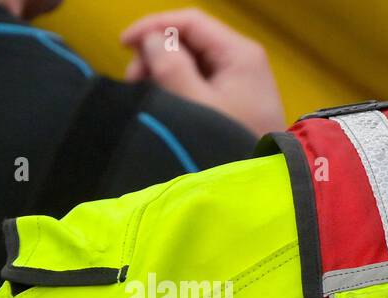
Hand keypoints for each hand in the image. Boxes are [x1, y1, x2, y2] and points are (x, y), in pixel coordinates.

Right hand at [121, 8, 285, 136]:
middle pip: (191, 40)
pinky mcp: (238, 99)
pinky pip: (202, 80)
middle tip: (135, 80)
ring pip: (194, 60)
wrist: (263, 186)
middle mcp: (244, 60)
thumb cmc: (230, 144)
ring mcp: (242, 80)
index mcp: (239, 53)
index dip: (154, 26)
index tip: (124, 44)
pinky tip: (165, 102)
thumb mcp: (195, 103)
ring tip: (148, 95)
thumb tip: (152, 39)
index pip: (191, 21)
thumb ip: (170, 65)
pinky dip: (179, 86)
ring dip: (165, 71)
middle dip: (158, 53)